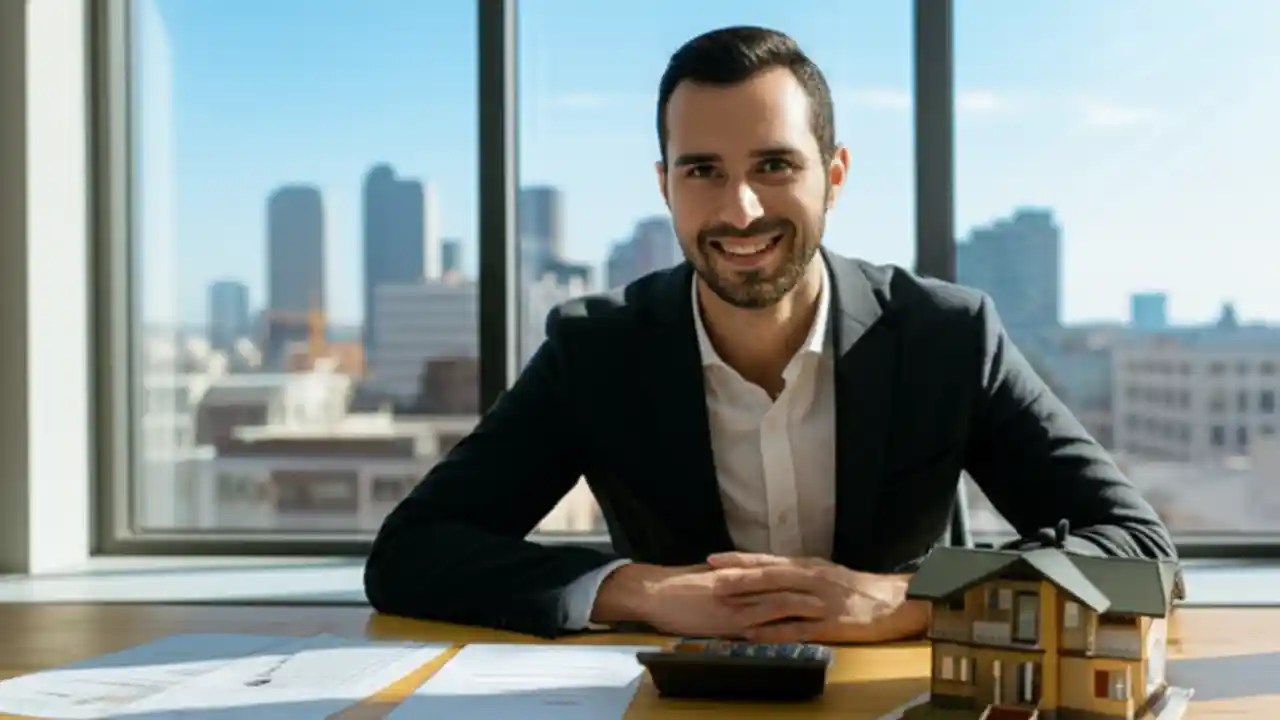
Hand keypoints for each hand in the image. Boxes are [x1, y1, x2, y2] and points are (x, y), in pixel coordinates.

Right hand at [590, 562, 838, 637]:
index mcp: (737, 571)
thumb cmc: (676, 587)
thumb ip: (729, 580)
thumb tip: (741, 581)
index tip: (818, 574)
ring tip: (826, 609)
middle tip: (832, 590)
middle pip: (783, 582)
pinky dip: (781, 624)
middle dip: (808, 587)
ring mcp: (737, 601)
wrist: (654, 592)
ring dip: (803, 604)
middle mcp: (742, 583)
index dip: (797, 573)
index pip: (774, 570)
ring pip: (778, 600)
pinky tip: (798, 630)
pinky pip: (761, 621)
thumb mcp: (707, 579)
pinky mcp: (730, 620)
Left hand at [706, 552, 929, 643]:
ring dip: (753, 606)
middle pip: (771, 577)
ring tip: (728, 610)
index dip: (740, 560)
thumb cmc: (857, 588)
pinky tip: (755, 635)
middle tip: (714, 583)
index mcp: (808, 566)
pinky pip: (798, 629)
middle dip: (741, 580)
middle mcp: (812, 579)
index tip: (713, 559)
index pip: (768, 559)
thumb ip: (797, 573)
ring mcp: (820, 602)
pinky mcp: (830, 624)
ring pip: (781, 601)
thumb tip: (766, 573)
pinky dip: (774, 632)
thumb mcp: (825, 572)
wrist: (894, 601)